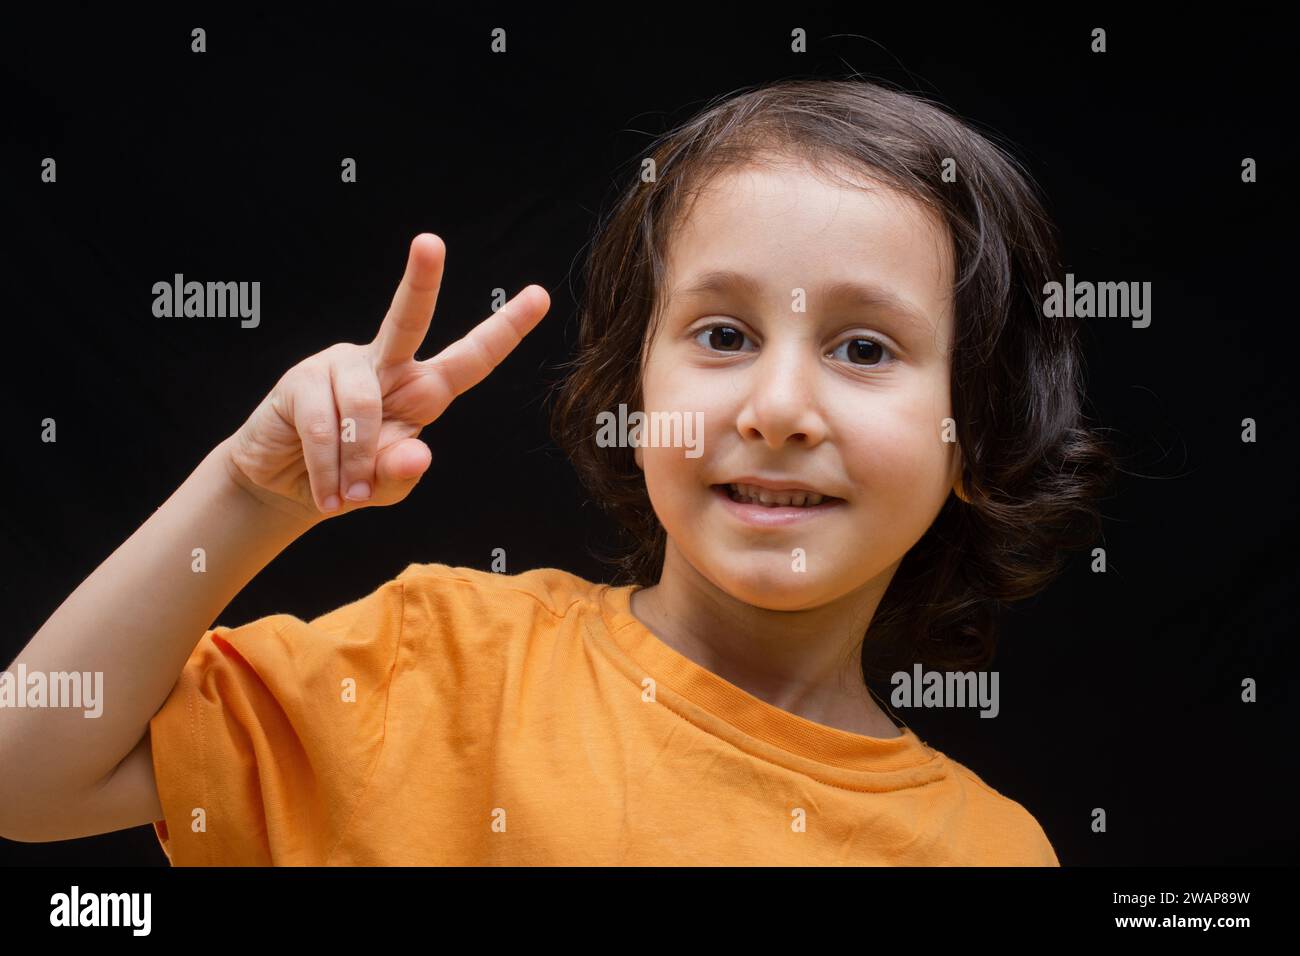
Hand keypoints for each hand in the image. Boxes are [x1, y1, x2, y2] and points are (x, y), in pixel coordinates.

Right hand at [222, 233, 549, 525]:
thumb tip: (418, 454)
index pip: (472, 358)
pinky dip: (327, 469)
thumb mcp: (387, 486)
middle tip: (430, 241)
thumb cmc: (351, 479)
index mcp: (422, 388)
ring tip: (345, 498)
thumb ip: (404, 472)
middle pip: (408, 320)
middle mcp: (386, 365)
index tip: (541, 295)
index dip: (505, 329)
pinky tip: (326, 493)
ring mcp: (341, 366)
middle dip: (421, 280)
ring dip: (355, 465)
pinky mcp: (301, 380)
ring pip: (361, 409)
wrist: (287, 487)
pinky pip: (323, 427)